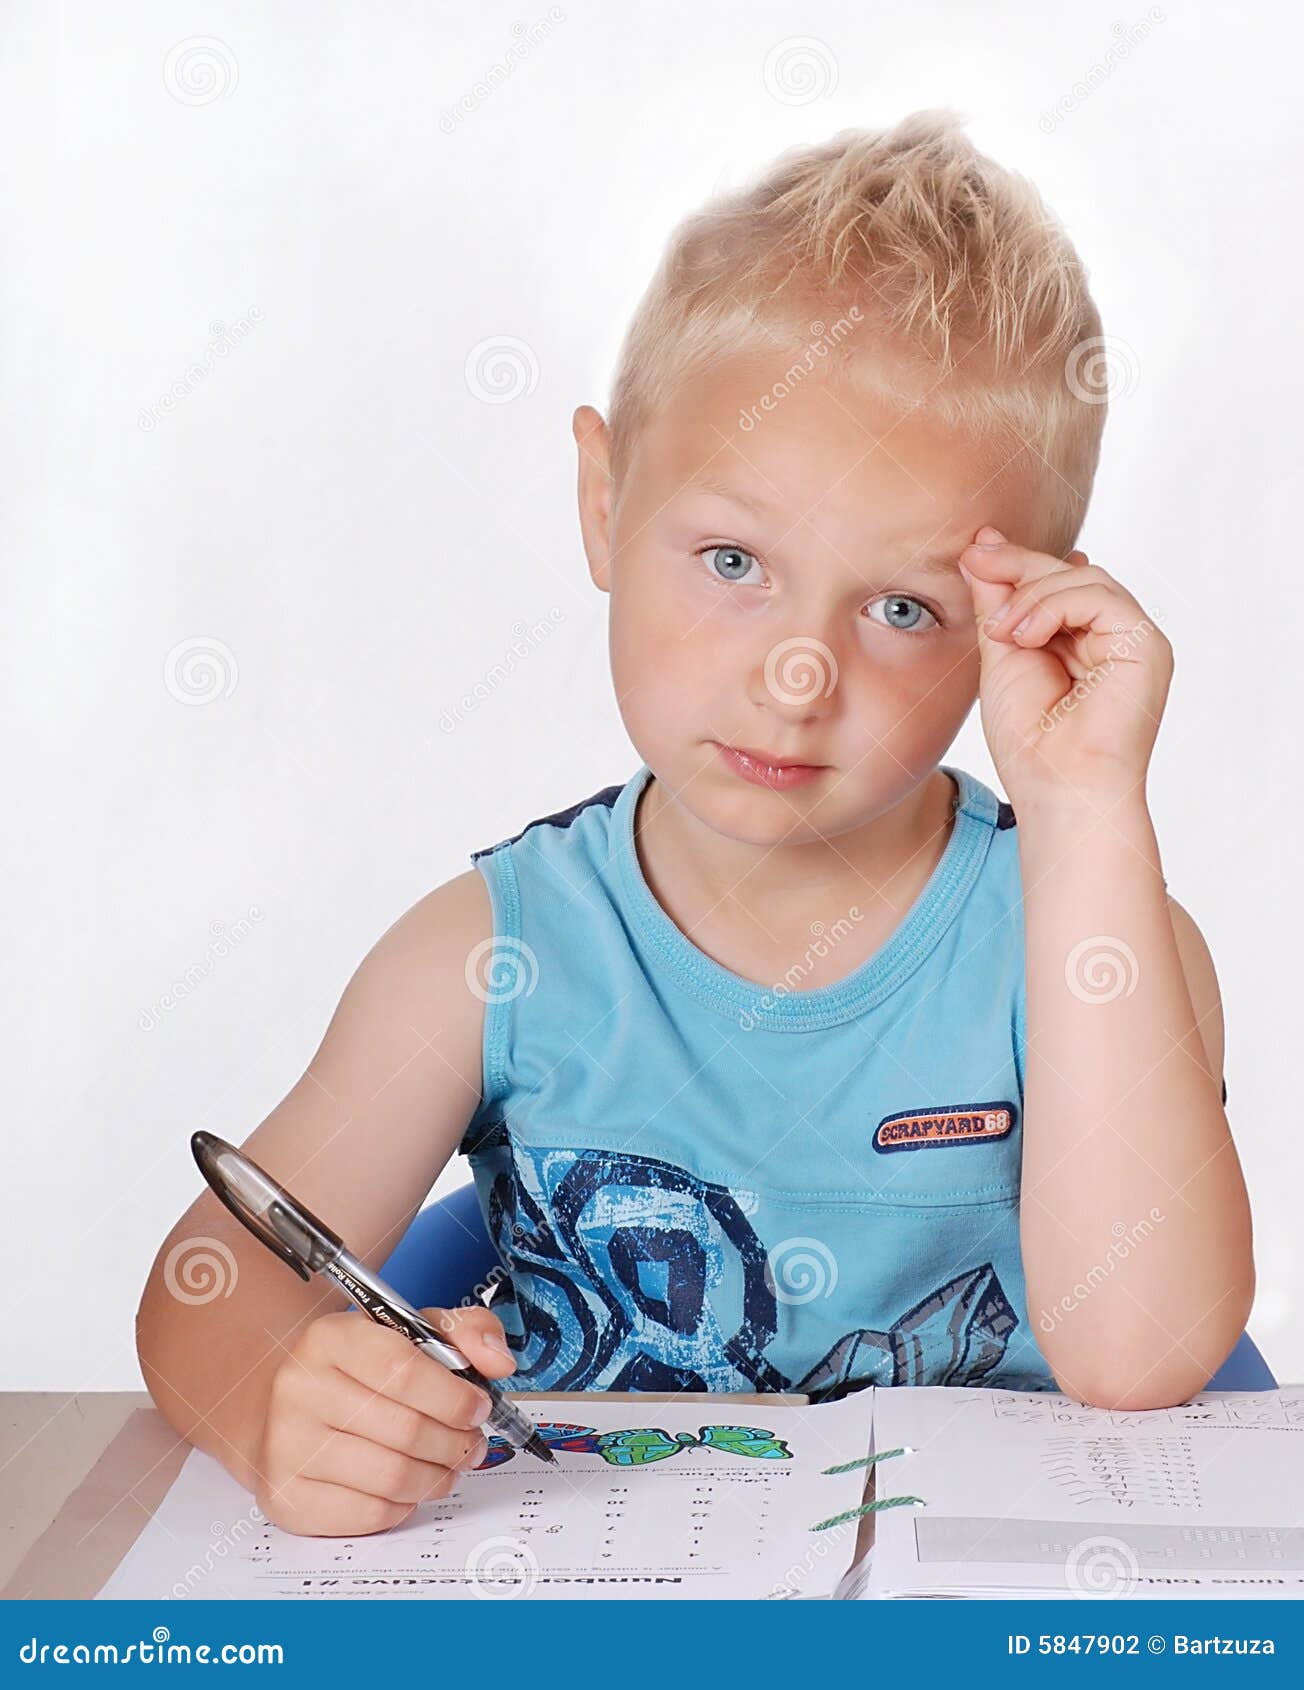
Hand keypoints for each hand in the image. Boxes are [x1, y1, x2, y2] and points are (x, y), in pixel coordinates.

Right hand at [254, 1304, 515, 1535]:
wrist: (282, 1408)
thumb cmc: (357, 1371)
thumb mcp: (407, 1332)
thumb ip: (463, 1333)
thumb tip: (499, 1361)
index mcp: (331, 1339)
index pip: (403, 1371)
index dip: (454, 1396)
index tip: (479, 1407)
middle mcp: (300, 1389)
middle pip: (406, 1429)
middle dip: (456, 1442)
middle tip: (472, 1443)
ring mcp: (287, 1447)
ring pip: (393, 1476)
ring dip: (438, 1475)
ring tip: (449, 1464)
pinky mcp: (288, 1498)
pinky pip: (371, 1513)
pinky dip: (406, 1503)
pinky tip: (410, 1484)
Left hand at [958, 527, 1172, 810]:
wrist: (1056, 789)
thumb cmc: (1029, 742)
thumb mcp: (1001, 655)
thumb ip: (997, 604)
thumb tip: (982, 548)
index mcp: (1081, 641)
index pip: (1054, 584)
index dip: (1016, 563)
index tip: (974, 550)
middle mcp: (1111, 638)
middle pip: (1070, 574)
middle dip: (1018, 566)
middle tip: (976, 559)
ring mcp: (1131, 641)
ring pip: (1085, 579)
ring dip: (1031, 594)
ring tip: (1000, 631)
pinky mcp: (1145, 647)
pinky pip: (1101, 597)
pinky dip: (1055, 606)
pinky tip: (1024, 635)